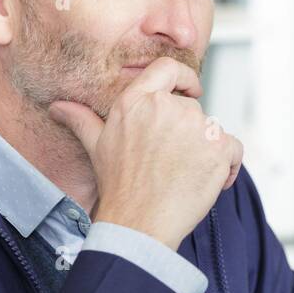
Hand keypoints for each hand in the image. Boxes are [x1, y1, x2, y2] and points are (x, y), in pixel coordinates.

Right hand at [47, 57, 243, 249]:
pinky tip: (210, 182)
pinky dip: (229, 165)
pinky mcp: (219, 146)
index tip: (190, 90)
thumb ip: (82, 119)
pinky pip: (235, 149)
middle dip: (188, 134)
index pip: (168, 68)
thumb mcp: (97, 146)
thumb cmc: (119, 187)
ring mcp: (196, 125)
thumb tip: (58, 107)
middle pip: (192, 108)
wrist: (140, 224)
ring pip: (212, 130)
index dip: (184, 78)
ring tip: (183, 175)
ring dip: (206, 151)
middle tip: (170, 163)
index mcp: (138, 101)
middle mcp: (168, 107)